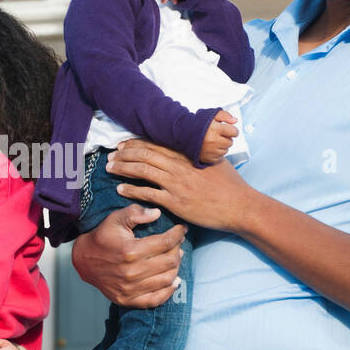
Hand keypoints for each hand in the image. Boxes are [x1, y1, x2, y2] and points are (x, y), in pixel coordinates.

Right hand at [71, 203, 184, 307]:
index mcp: (130, 251)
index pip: (165, 242)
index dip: (177, 234)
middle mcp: (132, 272)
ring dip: (176, 268)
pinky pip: (156, 299)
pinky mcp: (128, 300)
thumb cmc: (102, 238)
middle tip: (178, 243)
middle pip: (170, 261)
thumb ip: (135, 213)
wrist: (84, 260)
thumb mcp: (115, 219)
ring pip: (167, 280)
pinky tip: (174, 281)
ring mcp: (130, 288)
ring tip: (175, 258)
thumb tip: (156, 213)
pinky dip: (168, 291)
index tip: (181, 229)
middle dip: (178, 249)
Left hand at [106, 139, 253, 233]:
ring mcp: (176, 184)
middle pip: (145, 155)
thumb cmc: (231, 185)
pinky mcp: (175, 202)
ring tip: (109, 169)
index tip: (123, 144)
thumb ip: (200, 154)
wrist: (240, 206)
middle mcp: (179, 166)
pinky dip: (131, 191)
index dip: (136, 143)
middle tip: (111, 156)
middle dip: (124, 154)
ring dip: (123, 169)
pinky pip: (148, 194)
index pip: (156, 144)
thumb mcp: (216, 161)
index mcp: (188, 154)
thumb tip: (194, 147)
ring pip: (142, 171)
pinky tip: (120, 190)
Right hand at [199, 110, 237, 162]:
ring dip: (222, 146)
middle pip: (230, 142)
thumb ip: (225, 115)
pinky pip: (219, 157)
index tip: (228, 129)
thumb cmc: (198, 123)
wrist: (183, 133)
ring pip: (225, 150)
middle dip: (226, 138)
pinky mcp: (207, 158)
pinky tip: (210, 147)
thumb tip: (235, 121)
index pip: (234, 132)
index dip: (232, 130)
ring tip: (213, 140)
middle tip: (218, 134)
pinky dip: (217, 152)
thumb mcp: (211, 115)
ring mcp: (210, 151)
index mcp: (214, 129)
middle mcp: (212, 141)